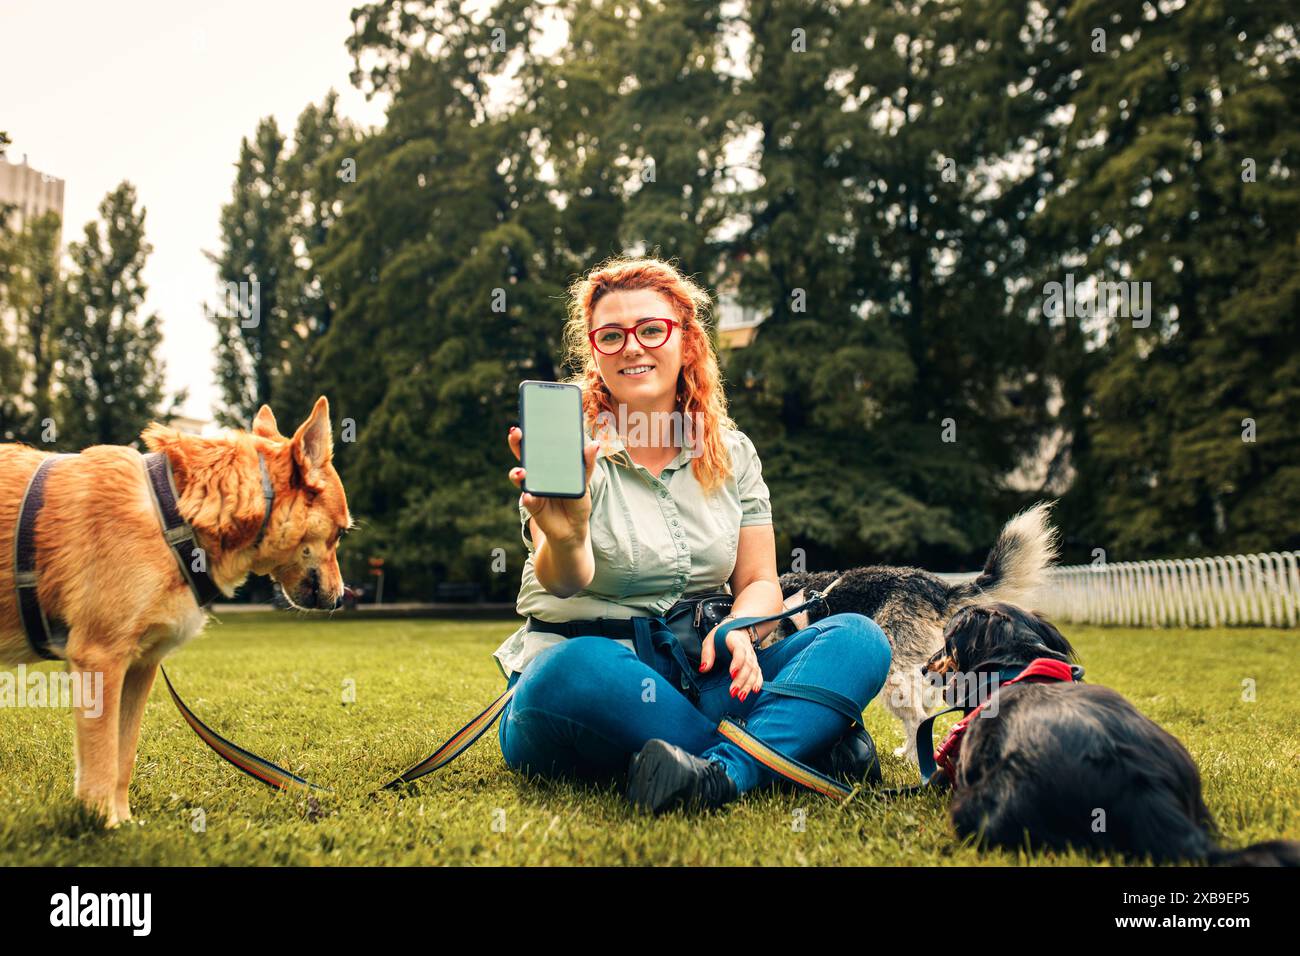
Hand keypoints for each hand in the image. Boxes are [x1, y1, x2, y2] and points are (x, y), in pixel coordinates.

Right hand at [507, 425, 599, 544]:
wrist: (573, 529)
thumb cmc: (578, 501)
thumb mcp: (586, 480)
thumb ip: (587, 464)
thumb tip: (594, 444)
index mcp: (549, 462)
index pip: (538, 442)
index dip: (533, 429)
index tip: (530, 415)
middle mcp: (536, 472)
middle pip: (524, 454)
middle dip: (517, 442)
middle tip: (516, 432)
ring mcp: (532, 488)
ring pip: (520, 476)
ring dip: (518, 472)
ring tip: (521, 471)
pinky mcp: (532, 505)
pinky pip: (528, 500)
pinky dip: (528, 498)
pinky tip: (528, 496)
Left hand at [699, 618, 762, 700]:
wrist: (735, 629)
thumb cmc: (720, 636)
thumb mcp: (710, 640)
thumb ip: (707, 654)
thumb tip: (703, 669)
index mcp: (735, 641)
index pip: (739, 652)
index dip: (737, 663)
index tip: (732, 674)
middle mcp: (747, 649)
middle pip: (748, 665)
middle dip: (741, 680)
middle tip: (733, 692)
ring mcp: (752, 656)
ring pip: (754, 670)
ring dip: (749, 684)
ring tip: (741, 696)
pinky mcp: (754, 662)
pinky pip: (759, 672)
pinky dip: (758, 682)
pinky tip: (754, 691)